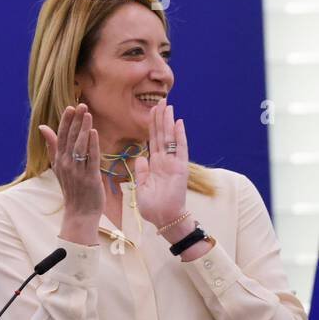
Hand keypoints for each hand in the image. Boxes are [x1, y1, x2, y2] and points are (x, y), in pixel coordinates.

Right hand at [39, 104, 102, 241]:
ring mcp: (77, 171)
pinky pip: (91, 158)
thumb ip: (52, 146)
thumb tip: (43, 127)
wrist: (79, 213)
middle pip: (70, 138)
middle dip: (75, 121)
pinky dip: (92, 145)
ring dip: (83, 129)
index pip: (61, 137)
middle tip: (81, 105)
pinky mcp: (89, 177)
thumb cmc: (72, 189)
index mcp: (59, 160)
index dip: (66, 122)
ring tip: (88, 114)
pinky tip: (94, 133)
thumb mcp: (59, 166)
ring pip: (79, 146)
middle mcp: (66, 164)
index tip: (70, 107)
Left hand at [133, 99, 188, 229]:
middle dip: (160, 118)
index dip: (152, 125)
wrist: (164, 219)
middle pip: (161, 135)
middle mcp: (165, 161)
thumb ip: (141, 171)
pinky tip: (179, 123)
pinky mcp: (180, 168)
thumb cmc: (153, 206)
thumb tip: (140, 158)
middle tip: (161, 100)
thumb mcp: (141, 187)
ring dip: (169, 121)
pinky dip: (180, 135)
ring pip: (170, 138)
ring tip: (168, 105)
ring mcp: (173, 163)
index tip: (152, 110)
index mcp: (155, 165)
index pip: (152, 140)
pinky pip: (180, 149)